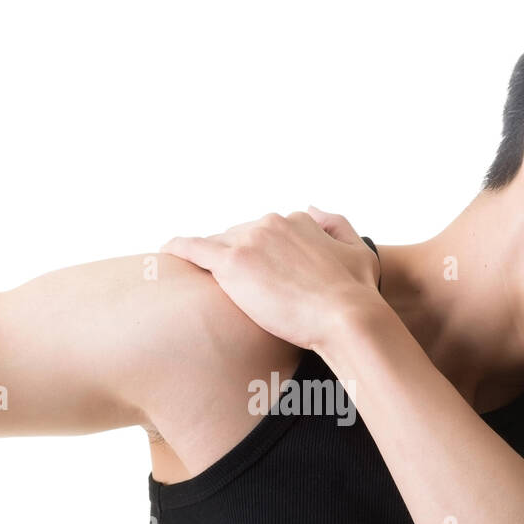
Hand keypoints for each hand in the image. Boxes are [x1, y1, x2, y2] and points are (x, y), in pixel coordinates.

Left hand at [158, 206, 378, 350]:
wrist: (346, 316)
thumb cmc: (356, 293)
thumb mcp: (358, 250)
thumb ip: (336, 224)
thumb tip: (311, 206)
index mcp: (297, 220)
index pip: (266, 233)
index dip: (261, 255)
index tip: (260, 274)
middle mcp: (270, 223)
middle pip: (239, 237)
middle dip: (238, 259)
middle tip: (240, 288)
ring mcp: (249, 241)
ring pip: (219, 245)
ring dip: (212, 260)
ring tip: (199, 279)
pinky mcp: (232, 264)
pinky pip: (194, 249)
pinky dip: (178, 249)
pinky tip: (166, 253)